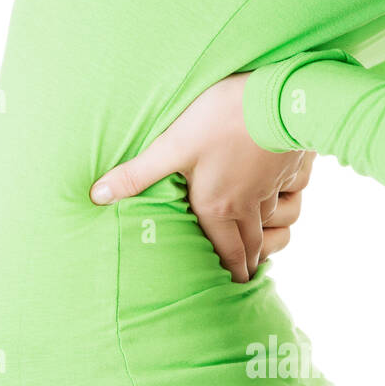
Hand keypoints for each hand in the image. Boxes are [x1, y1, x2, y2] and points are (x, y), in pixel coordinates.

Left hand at [90, 73, 313, 281]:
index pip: (226, 253)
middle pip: (252, 247)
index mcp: (217, 207)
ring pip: (272, 227)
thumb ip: (137, 173)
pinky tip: (278, 205)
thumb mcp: (172, 145)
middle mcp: (246, 207)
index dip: (230, 273)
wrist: (277, 97)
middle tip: (245, 279)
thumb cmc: (221, 121)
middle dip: (248, 266)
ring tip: (260, 251)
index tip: (233, 287)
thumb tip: (96, 196)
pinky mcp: (288, 170)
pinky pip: (288, 201)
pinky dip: (282, 211)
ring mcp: (271, 190)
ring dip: (266, 243)